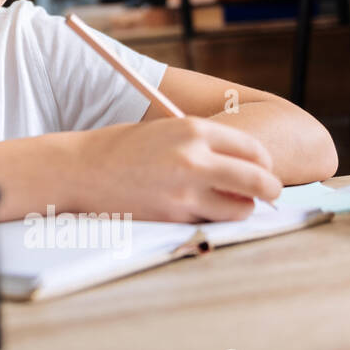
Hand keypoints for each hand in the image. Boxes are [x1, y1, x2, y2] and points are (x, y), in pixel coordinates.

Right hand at [71, 117, 281, 222]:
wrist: (79, 169)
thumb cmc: (119, 148)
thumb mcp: (164, 131)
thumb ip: (202, 143)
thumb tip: (243, 163)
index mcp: (193, 129)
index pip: (253, 149)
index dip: (264, 163)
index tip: (263, 170)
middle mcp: (195, 158)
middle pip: (259, 180)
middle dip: (269, 189)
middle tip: (269, 193)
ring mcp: (185, 190)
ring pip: (240, 208)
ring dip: (241, 207)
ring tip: (228, 202)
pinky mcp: (174, 215)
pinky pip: (210, 221)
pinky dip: (210, 217)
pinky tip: (193, 208)